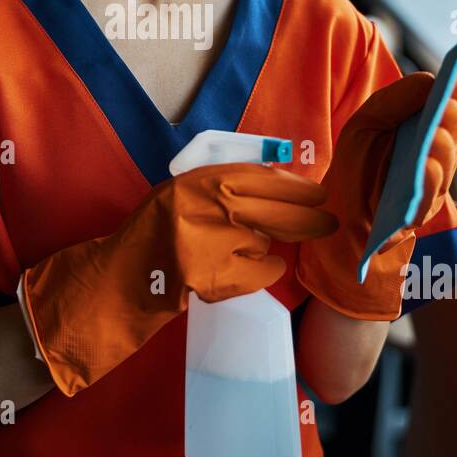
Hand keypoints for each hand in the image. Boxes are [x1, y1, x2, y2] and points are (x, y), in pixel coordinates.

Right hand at [22, 162, 334, 395]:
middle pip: (279, 214)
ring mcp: (216, 246)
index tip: (320, 193)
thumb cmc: (160, 223)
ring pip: (266, 244)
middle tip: (327, 222)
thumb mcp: (186, 188)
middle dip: (309, 219)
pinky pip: (260, 273)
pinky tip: (236, 268)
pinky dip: (258, 272)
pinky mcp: (218, 279)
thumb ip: (226, 180)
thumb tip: (284, 178)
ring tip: (234, 248)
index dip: (298, 188)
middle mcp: (211, 209)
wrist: (130, 270)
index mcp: (203, 181)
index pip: (265, 180)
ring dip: (262, 247)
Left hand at [296, 70, 456, 319]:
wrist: (334, 218)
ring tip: (436, 135)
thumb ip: (394, 100)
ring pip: (446, 166)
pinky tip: (426, 167)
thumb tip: (430, 79)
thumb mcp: (366, 124)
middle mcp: (434, 156)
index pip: (450, 107)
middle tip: (446, 105)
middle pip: (451, 134)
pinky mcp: (418, 215)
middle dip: (450, 119)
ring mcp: (430, 186)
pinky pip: (428, 197)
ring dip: (442, 150)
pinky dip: (428, 182)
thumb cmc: (353, 167)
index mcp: (423, 129)